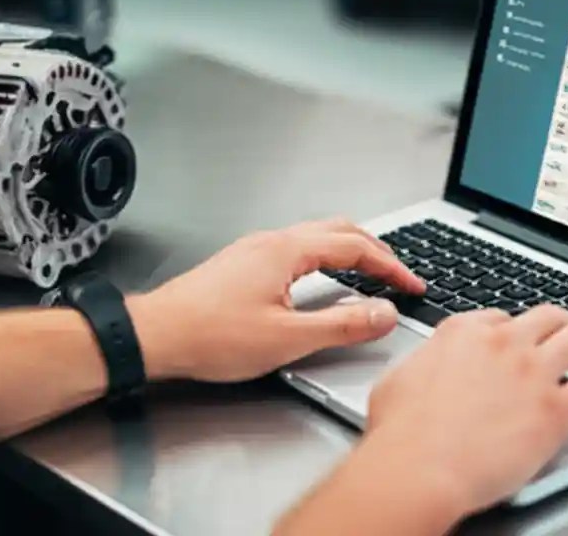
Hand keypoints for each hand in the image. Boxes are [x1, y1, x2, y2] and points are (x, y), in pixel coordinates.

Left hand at [127, 218, 425, 381]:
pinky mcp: (241, 264)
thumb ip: (342, 324)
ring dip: (348, 250)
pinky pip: (296, 248)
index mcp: (287, 251)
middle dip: (375, 249)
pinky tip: (321, 280)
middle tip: (397, 272)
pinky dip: (323, 258)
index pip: (356, 247)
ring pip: (315, 236)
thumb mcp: (288, 338)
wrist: (155, 336)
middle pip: (338, 229)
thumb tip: (383, 313)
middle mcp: (271, 241)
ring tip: (368, 273)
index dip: (391, 266)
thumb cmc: (210, 336)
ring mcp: (254, 250)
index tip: (412, 284)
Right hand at [362, 306, 567, 518]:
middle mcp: (502, 343)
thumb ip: (423, 365)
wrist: (419, 467)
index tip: (523, 337)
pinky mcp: (556, 408)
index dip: (518, 329)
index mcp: (463, 333)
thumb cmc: (402, 435)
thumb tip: (425, 367)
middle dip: (565, 321)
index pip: (502, 318)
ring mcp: (533, 372)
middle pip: (548, 318)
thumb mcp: (399, 380)